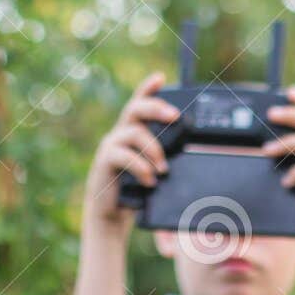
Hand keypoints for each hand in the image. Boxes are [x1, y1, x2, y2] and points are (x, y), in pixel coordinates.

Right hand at [84, 72, 179, 228]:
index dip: (148, 88)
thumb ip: (164, 159)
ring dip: (153, 149)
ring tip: (163, 169)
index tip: (161, 78)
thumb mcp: (153, 171)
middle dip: (156, 108)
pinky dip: (140, 167)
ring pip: (133, 133)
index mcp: (132, 132)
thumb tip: (190, 156)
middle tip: (175, 116)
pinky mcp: (104, 163)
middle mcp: (120, 134)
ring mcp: (111, 147)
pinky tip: (150, 181)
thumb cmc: (135, 192)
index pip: (139, 103)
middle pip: (135, 109)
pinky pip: (123, 156)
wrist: (110, 217)